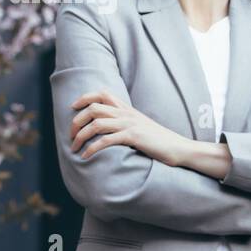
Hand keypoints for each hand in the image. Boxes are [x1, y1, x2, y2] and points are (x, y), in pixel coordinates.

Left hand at [70, 90, 187, 164]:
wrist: (179, 148)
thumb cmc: (160, 141)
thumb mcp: (142, 127)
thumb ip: (127, 123)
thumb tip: (110, 128)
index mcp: (128, 110)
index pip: (102, 94)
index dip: (84, 98)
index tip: (73, 108)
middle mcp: (127, 114)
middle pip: (93, 108)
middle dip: (76, 121)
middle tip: (71, 135)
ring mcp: (130, 125)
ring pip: (96, 123)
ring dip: (80, 136)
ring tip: (74, 148)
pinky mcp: (133, 137)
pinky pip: (105, 140)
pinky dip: (92, 148)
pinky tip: (86, 156)